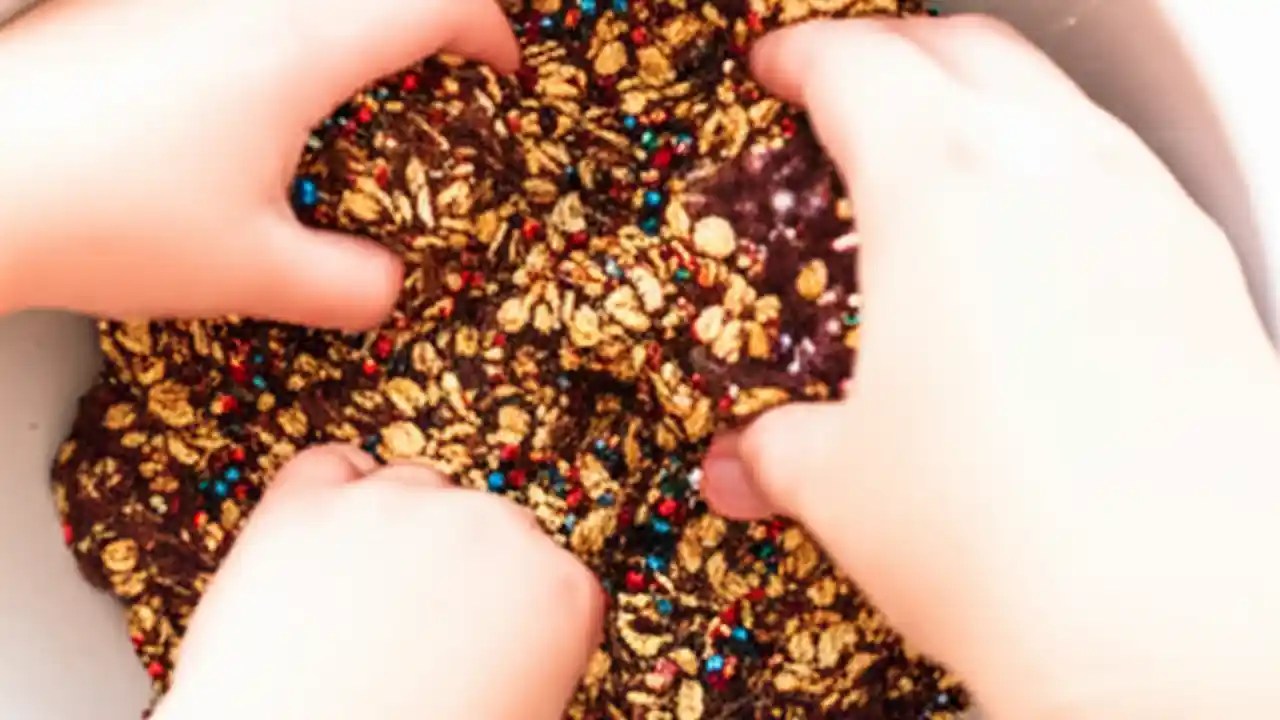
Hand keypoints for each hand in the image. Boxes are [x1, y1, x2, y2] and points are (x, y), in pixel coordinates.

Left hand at [0, 0, 517, 327]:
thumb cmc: (100, 215)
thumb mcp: (253, 274)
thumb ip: (350, 286)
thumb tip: (388, 288)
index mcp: (300, 42)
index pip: (436, 2)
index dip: (489, 33)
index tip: (502, 72)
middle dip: (426, 19)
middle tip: (433, 71)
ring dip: (349, 22)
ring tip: (345, 85)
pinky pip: (235, 2)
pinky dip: (276, 28)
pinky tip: (244, 88)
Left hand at [156, 446, 602, 719]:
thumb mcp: (516, 704)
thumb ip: (527, 641)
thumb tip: (500, 626)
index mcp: (562, 593)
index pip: (548, 572)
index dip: (507, 609)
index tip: (481, 637)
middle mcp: (492, 529)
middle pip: (484, 521)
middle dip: (453, 569)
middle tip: (413, 636)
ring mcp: (401, 507)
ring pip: (413, 488)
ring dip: (397, 532)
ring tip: (361, 608)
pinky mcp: (310, 503)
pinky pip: (332, 467)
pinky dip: (333, 492)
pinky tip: (328, 537)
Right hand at [702, 17, 1279, 719]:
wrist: (1182, 627)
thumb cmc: (1006, 536)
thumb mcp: (843, 485)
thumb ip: (780, 451)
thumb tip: (748, 464)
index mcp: (941, 186)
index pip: (857, 63)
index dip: (802, 56)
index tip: (777, 70)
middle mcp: (1057, 171)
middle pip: (968, 49)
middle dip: (896, 55)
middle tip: (849, 96)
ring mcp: (1148, 216)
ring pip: (1059, 105)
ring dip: (990, 109)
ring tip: (942, 170)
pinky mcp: (1209, 279)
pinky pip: (1124, 182)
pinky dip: (1064, 182)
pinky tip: (1043, 259)